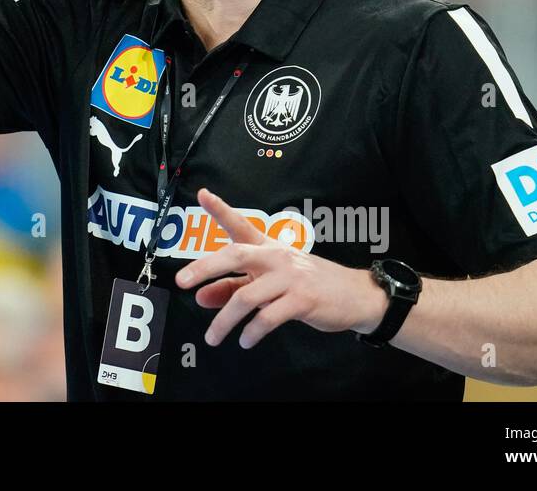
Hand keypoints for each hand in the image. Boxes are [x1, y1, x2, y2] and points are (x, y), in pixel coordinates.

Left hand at [175, 188, 387, 348]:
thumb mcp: (269, 282)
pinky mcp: (302, 299)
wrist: (355, 296)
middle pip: (235, 255)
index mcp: (268, 247)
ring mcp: (290, 277)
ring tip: (213, 337)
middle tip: (182, 281)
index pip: (240, 224)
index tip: (203, 194)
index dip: (221, 209)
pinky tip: (246, 341)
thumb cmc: (307, 285)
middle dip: (205, 267)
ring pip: (246, 296)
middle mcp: (276, 257)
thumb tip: (201, 297)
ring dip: (224, 321)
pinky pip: (268, 316)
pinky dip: (252, 332)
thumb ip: (233, 287)